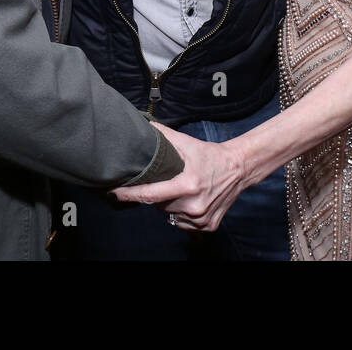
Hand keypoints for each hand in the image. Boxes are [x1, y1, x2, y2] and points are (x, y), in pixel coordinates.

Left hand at [111, 123, 247, 231]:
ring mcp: (201, 218)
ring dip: (169, 206)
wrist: (238, 169)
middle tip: (166, 182)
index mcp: (187, 185)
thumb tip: (143, 126)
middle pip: (159, 205)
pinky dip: (181, 214)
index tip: (113, 193)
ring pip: (170, 216)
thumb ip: (164, 136)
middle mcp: (194, 205)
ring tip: (180, 191)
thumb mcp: (187, 143)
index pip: (149, 194)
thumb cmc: (210, 155)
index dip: (128, 195)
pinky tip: (188, 201)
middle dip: (157, 195)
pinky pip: (183, 223)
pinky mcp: (208, 226)